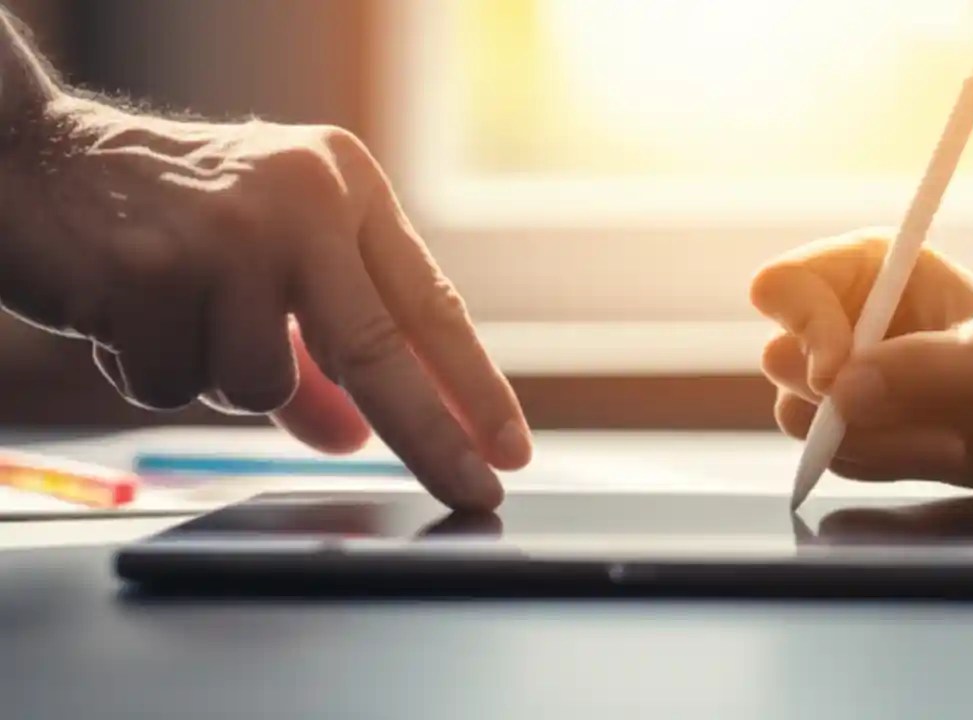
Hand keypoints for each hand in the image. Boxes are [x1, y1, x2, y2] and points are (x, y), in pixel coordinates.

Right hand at [0, 96, 531, 509]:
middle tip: (475, 491)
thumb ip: (317, 350)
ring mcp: (226, 233)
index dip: (474, 384)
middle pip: (382, 350)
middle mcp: (300, 200)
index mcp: (342, 188)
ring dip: (219, 376)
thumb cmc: (169, 216)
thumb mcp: (267, 263)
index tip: (509, 447)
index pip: (428, 303)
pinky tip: (129, 314)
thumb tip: (356, 436)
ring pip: (261, 383)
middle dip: (433, 436)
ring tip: (177, 314)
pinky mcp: (150, 270)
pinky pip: (179, 386)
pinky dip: (155, 371)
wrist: (32, 160)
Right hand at [750, 229, 972, 493]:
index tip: (841, 372)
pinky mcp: (849, 424)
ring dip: (869, 438)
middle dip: (841, 397)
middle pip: (778, 356)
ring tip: (944, 436)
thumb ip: (915, 368)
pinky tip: (934, 450)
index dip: (804, 328)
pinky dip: (876, 461)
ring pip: (796, 414)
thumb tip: (840, 392)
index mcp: (866, 267)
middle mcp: (842, 315)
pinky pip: (825, 453)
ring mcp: (842, 374)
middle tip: (912, 409)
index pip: (782, 285)